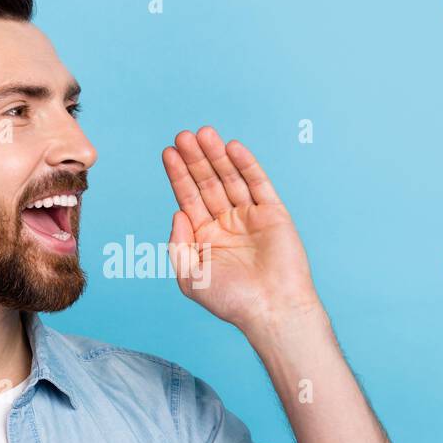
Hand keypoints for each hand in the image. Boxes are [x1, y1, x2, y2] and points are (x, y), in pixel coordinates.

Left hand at [160, 126, 321, 334]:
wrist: (271, 309)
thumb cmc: (231, 300)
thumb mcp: (190, 277)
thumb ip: (178, 246)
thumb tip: (177, 213)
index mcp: (206, 237)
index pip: (188, 198)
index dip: (178, 175)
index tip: (168, 152)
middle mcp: (227, 223)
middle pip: (207, 183)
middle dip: (195, 160)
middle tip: (183, 136)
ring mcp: (250, 216)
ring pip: (230, 178)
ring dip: (217, 155)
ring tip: (203, 133)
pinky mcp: (273, 213)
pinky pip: (258, 183)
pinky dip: (246, 164)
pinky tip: (232, 147)